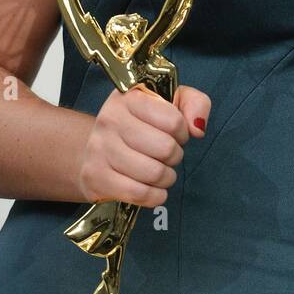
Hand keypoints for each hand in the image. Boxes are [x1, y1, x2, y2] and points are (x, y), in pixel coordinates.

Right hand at [77, 83, 211, 207]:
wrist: (97, 149)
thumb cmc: (140, 124)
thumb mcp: (170, 102)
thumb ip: (196, 104)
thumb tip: (197, 129)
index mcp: (129, 97)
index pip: (174, 121)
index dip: (182, 132)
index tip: (175, 134)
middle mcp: (110, 119)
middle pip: (165, 148)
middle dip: (175, 156)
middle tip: (167, 155)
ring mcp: (99, 149)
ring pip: (154, 173)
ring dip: (167, 177)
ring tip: (161, 171)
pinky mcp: (95, 178)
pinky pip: (139, 193)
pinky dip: (155, 196)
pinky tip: (154, 189)